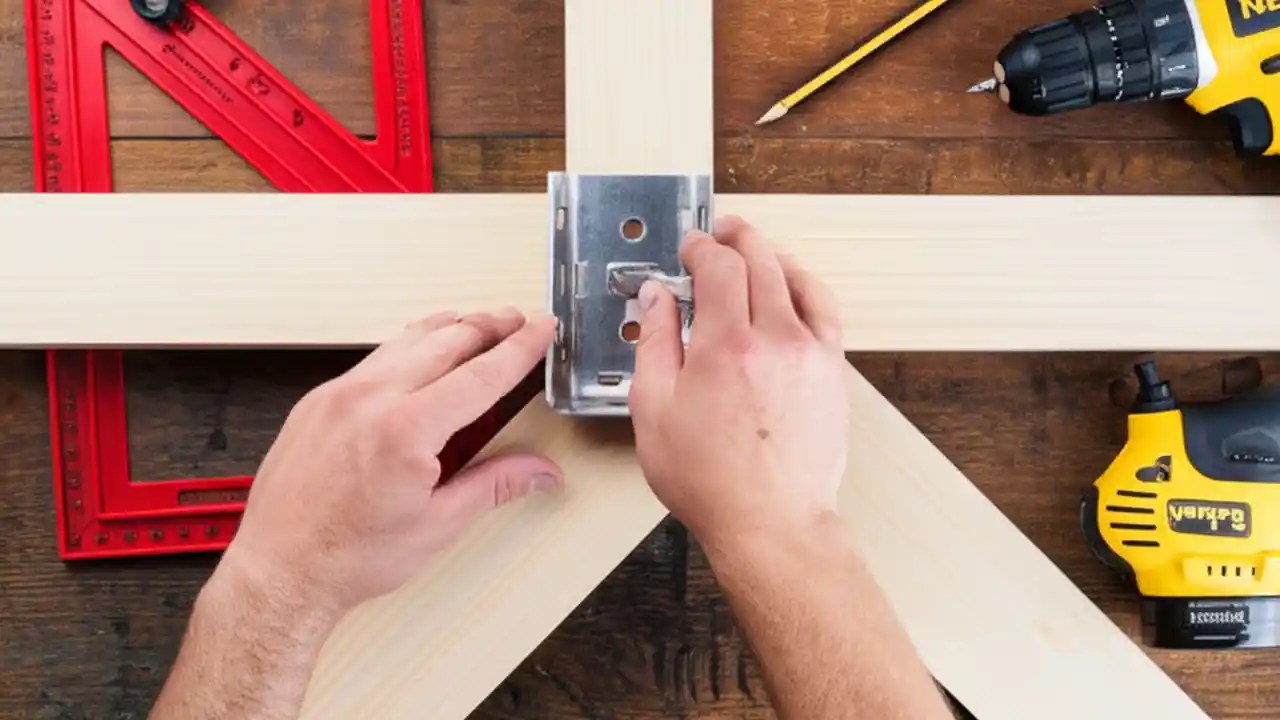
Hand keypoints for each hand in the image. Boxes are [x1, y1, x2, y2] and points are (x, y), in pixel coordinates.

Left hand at [220, 309, 562, 617]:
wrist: (280, 570)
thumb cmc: (348, 557)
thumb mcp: (437, 524)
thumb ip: (494, 485)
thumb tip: (540, 473)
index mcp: (406, 431)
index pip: (481, 375)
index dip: (519, 348)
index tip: (541, 329)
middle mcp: (369, 400)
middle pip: (446, 342)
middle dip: (488, 326)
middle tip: (517, 319)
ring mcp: (338, 395)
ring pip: (406, 341)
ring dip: (449, 328)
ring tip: (477, 324)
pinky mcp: (319, 400)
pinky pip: (374, 358)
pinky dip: (408, 346)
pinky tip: (421, 350)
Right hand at [628, 217, 848, 547]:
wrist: (771, 522)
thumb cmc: (709, 479)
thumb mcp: (654, 409)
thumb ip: (655, 342)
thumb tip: (657, 298)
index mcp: (727, 345)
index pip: (719, 266)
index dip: (702, 246)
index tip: (690, 246)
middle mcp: (777, 339)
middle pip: (762, 262)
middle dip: (738, 238)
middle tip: (722, 232)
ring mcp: (813, 355)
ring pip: (799, 281)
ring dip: (775, 257)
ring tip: (757, 252)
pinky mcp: (834, 374)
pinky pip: (826, 313)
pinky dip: (807, 290)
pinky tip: (794, 291)